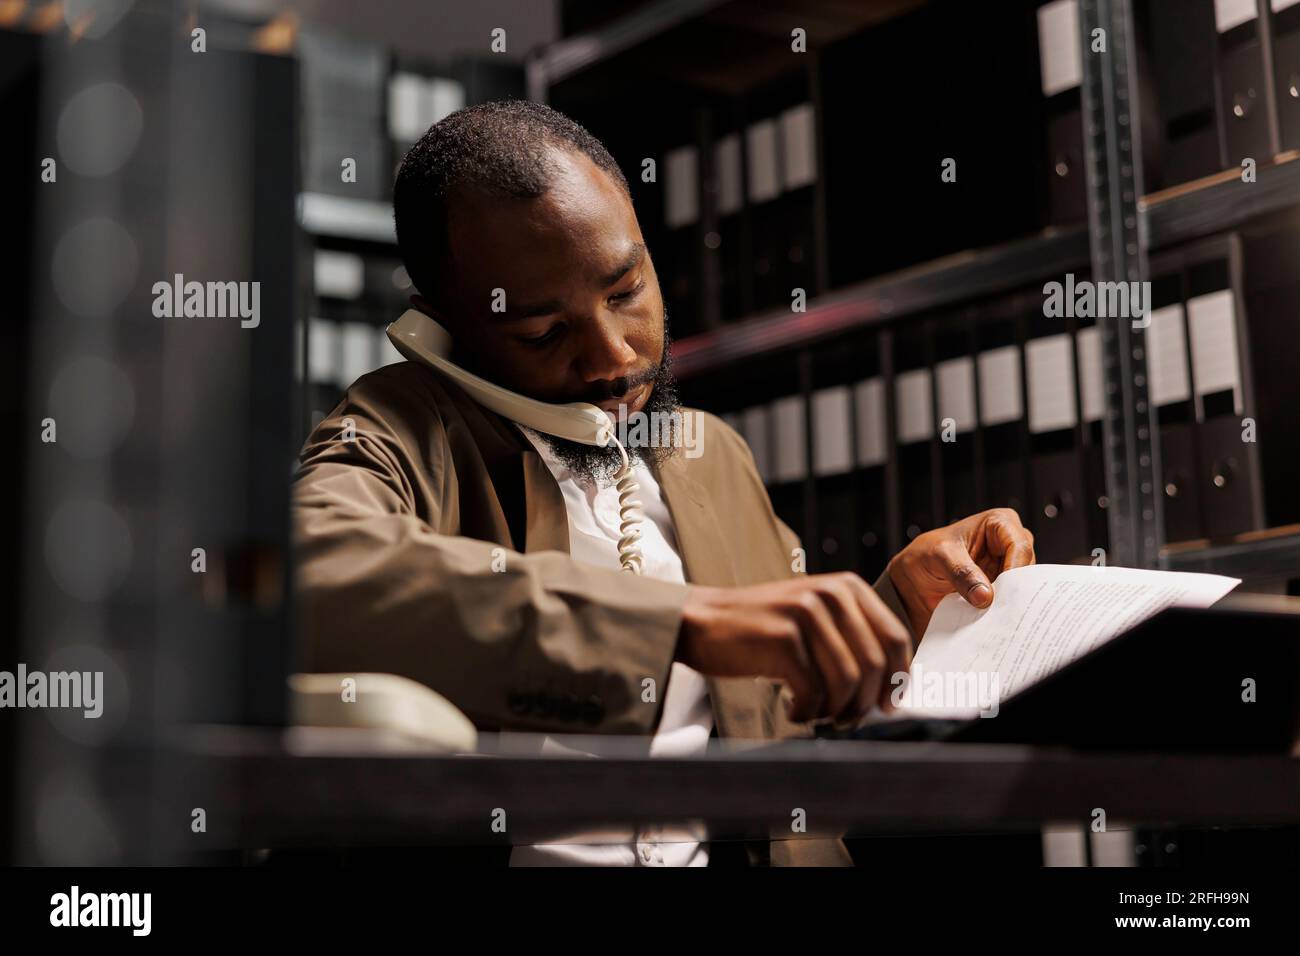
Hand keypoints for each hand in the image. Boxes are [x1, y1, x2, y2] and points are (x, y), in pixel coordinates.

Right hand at [676, 572, 911, 724]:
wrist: (702, 622)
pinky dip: (805, 713)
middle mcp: (830, 593)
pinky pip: (813, 692)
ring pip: (847, 681)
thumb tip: (889, 690)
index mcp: (846, 587)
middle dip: (862, 703)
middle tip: (844, 720)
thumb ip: (851, 640)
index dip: (897, 679)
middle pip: (873, 664)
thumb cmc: (761, 630)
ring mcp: (805, 613)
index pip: (895, 637)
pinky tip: (791, 710)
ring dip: (835, 711)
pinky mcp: (782, 638)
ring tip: (816, 715)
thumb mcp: (814, 619)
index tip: (887, 706)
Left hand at [887, 508, 1035, 638]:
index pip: (1020, 547)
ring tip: (995, 619)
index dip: (1016, 571)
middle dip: (1015, 591)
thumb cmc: (925, 555)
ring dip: (1008, 605)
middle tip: (1003, 612)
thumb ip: (961, 573)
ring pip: (1022, 589)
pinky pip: (1011, 603)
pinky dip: (1002, 613)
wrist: (913, 577)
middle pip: (1027, 570)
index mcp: (999, 523)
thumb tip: (985, 596)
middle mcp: (1010, 544)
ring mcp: (1008, 569)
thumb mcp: (939, 556)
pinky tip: (992, 623)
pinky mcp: (1003, 590)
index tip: (1002, 595)